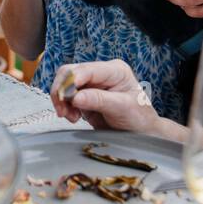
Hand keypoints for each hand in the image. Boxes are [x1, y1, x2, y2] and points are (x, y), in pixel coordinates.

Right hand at [49, 60, 163, 134]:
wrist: (141, 133)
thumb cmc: (139, 118)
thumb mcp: (122, 108)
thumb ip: (99, 100)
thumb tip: (76, 97)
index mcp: (115, 70)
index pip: (86, 70)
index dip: (72, 81)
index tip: (65, 96)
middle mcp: (101, 74)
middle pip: (70, 73)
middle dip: (62, 91)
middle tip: (63, 109)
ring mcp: (92, 85)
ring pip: (64, 84)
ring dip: (61, 101)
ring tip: (70, 116)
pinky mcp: (84, 97)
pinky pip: (66, 97)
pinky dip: (64, 107)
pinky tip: (73, 116)